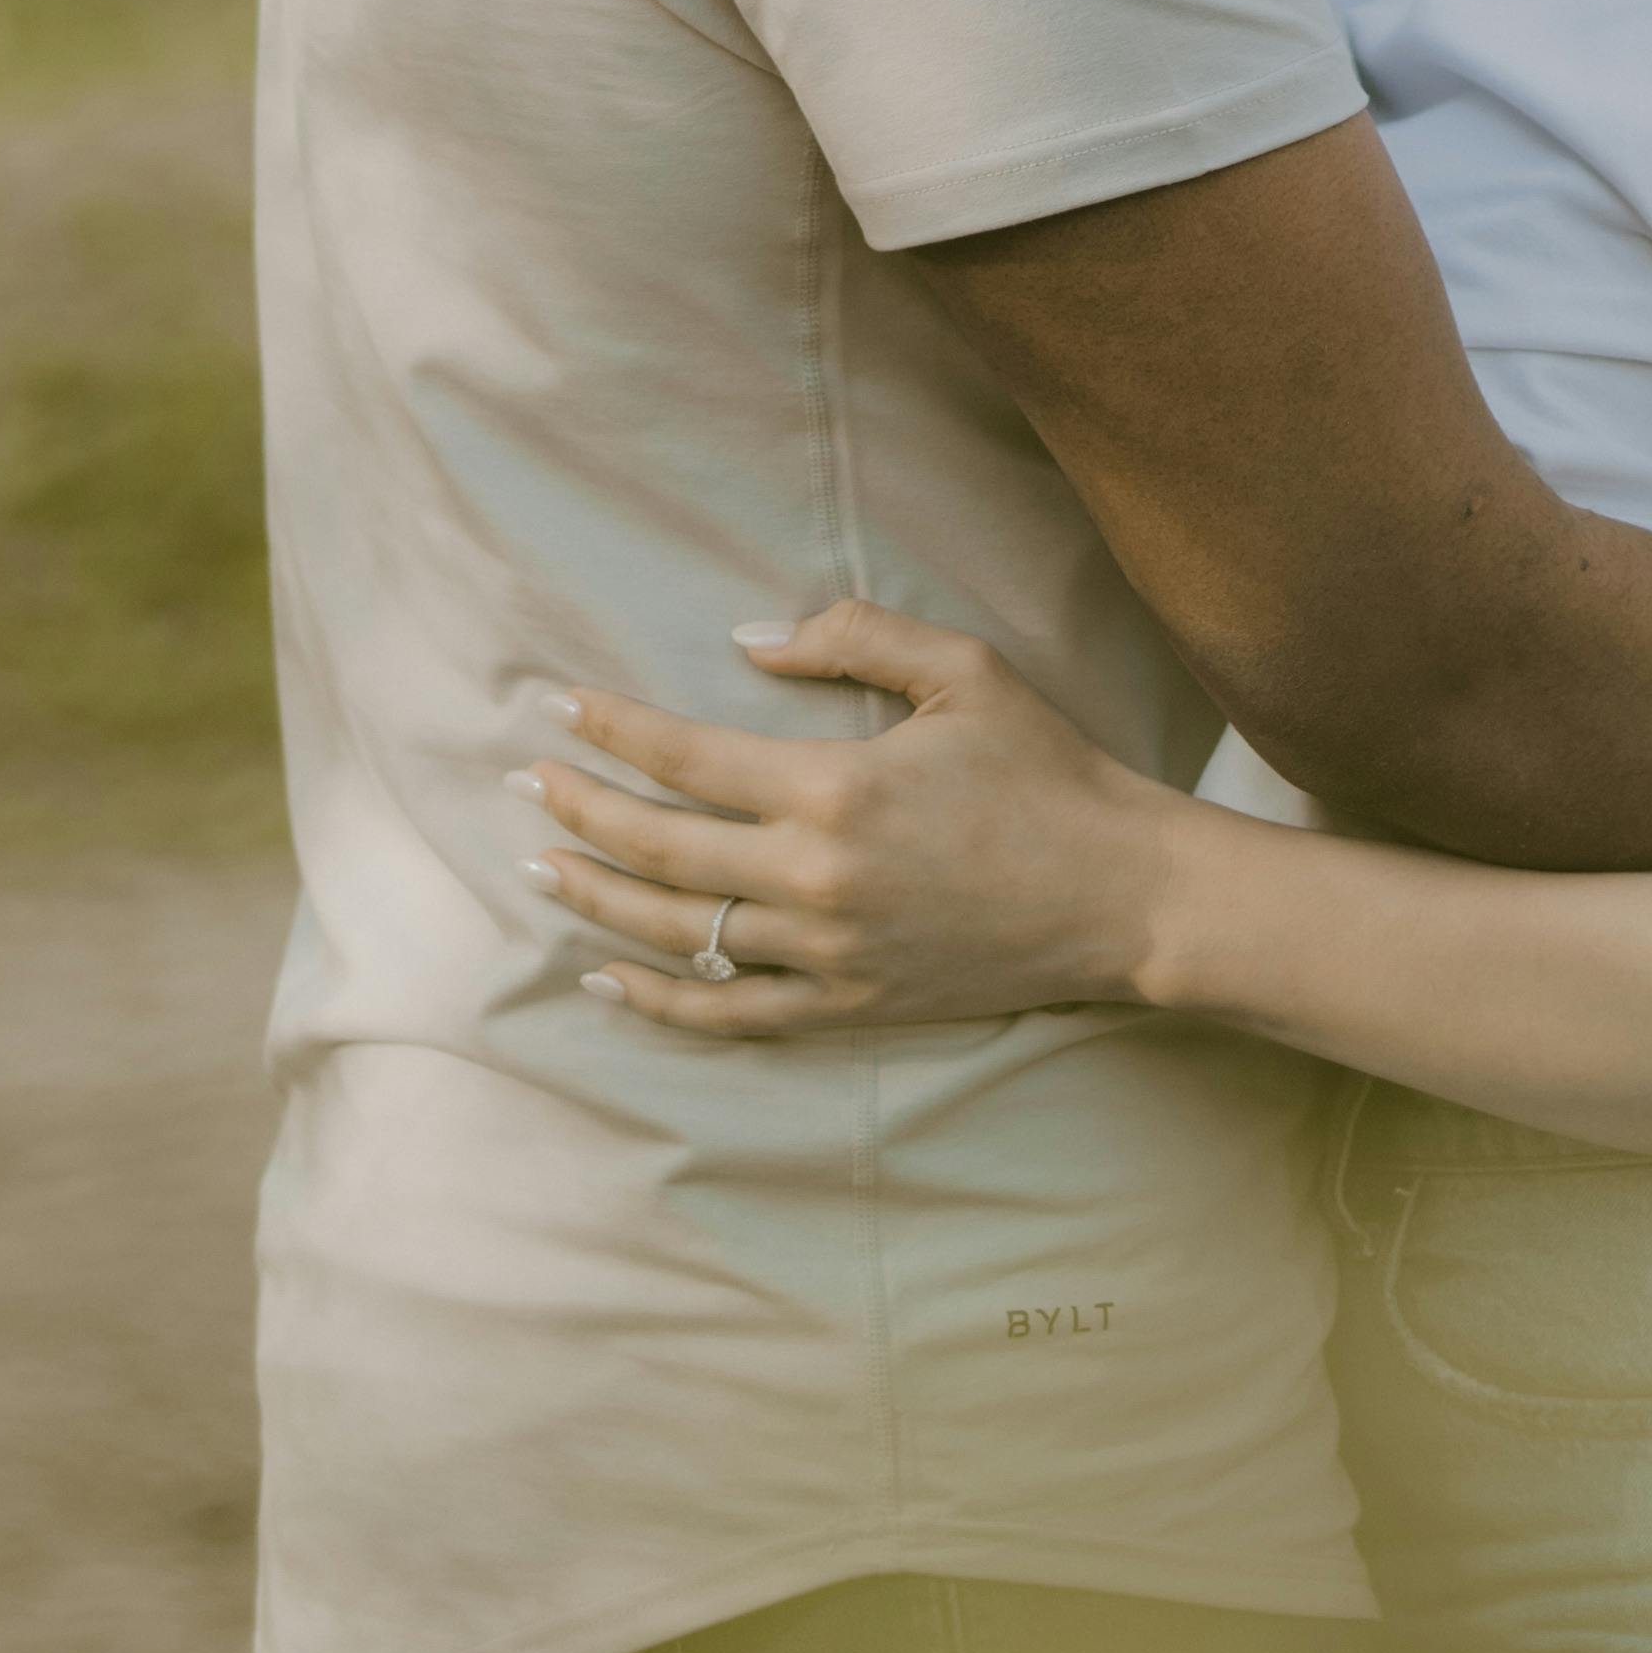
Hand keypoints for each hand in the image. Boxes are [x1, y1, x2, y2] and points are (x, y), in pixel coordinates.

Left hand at [514, 601, 1177, 1035]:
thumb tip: (748, 641)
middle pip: (660, 848)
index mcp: (836, 787)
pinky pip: (731, 1013)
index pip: (686, 756)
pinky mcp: (851, 1005)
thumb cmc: (1049, 774)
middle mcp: (817, 878)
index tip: (562, 708)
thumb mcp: (965, 672)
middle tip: (527, 784)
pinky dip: (662, 1000)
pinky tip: (609, 976)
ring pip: (680, 933)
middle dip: (580, 810)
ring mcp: (829, 952)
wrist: (1124, 896)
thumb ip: (853, 639)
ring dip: (597, 901)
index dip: (614, 730)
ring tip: (543, 869)